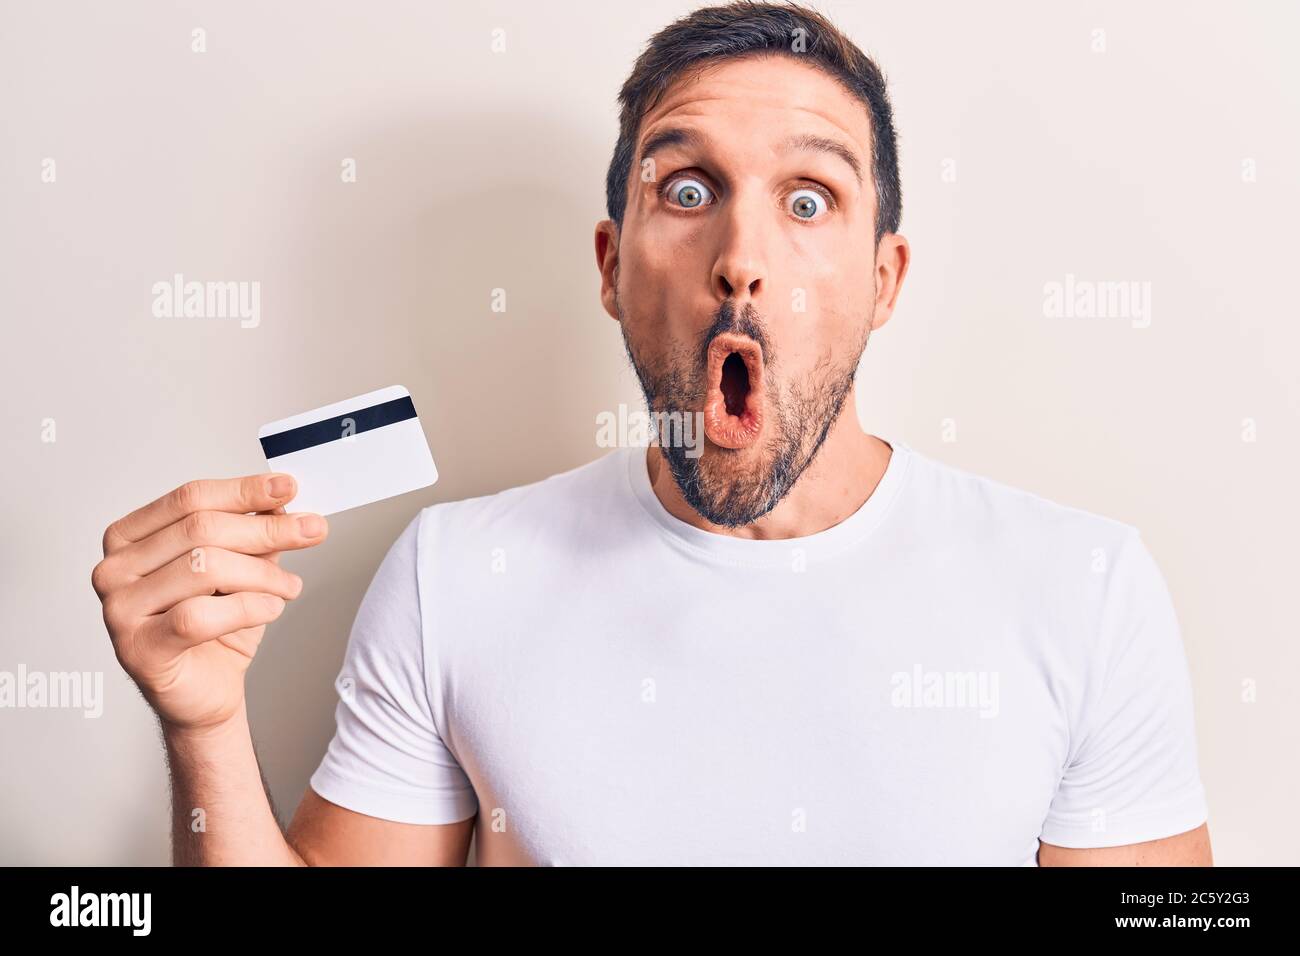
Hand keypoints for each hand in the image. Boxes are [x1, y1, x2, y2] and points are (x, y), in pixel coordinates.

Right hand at [91, 474, 328, 734]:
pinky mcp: (139, 648)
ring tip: (288, 586)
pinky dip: (249, 607)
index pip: (190, 498)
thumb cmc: (216, 628)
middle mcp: (115, 569)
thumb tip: (281, 500)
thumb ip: (253, 533)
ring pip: (204, 567)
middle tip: (311, 530)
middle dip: (266, 529)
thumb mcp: (241, 568)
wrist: (207, 690)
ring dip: (262, 574)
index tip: (287, 486)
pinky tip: (271, 608)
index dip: (244, 491)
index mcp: (130, 538)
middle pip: (200, 529)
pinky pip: (202, 615)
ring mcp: (119, 610)